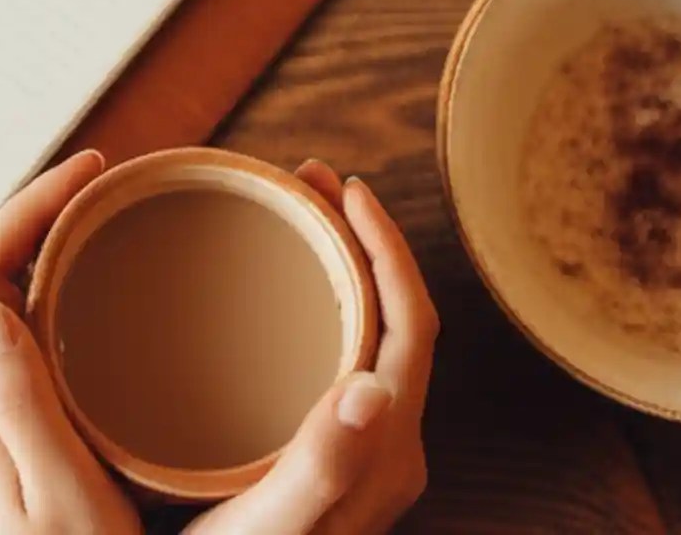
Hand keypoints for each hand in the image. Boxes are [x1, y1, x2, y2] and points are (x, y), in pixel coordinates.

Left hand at [0, 151, 142, 534]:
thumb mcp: (54, 494)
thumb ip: (18, 404)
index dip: (28, 209)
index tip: (89, 171)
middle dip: (43, 217)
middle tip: (113, 185)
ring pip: (5, 296)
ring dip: (50, 249)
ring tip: (110, 215)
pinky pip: (21, 329)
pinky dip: (57, 290)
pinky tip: (98, 286)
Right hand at [187, 160, 439, 533]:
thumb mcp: (268, 529)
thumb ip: (323, 467)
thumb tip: (373, 387)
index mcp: (385, 450)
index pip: (412, 324)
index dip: (386, 248)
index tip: (343, 186)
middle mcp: (388, 445)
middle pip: (396, 315)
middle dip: (360, 238)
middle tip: (304, 181)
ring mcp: (363, 449)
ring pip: (371, 331)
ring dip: (343, 265)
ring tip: (292, 214)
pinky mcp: (334, 453)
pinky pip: (347, 357)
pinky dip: (323, 305)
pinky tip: (279, 293)